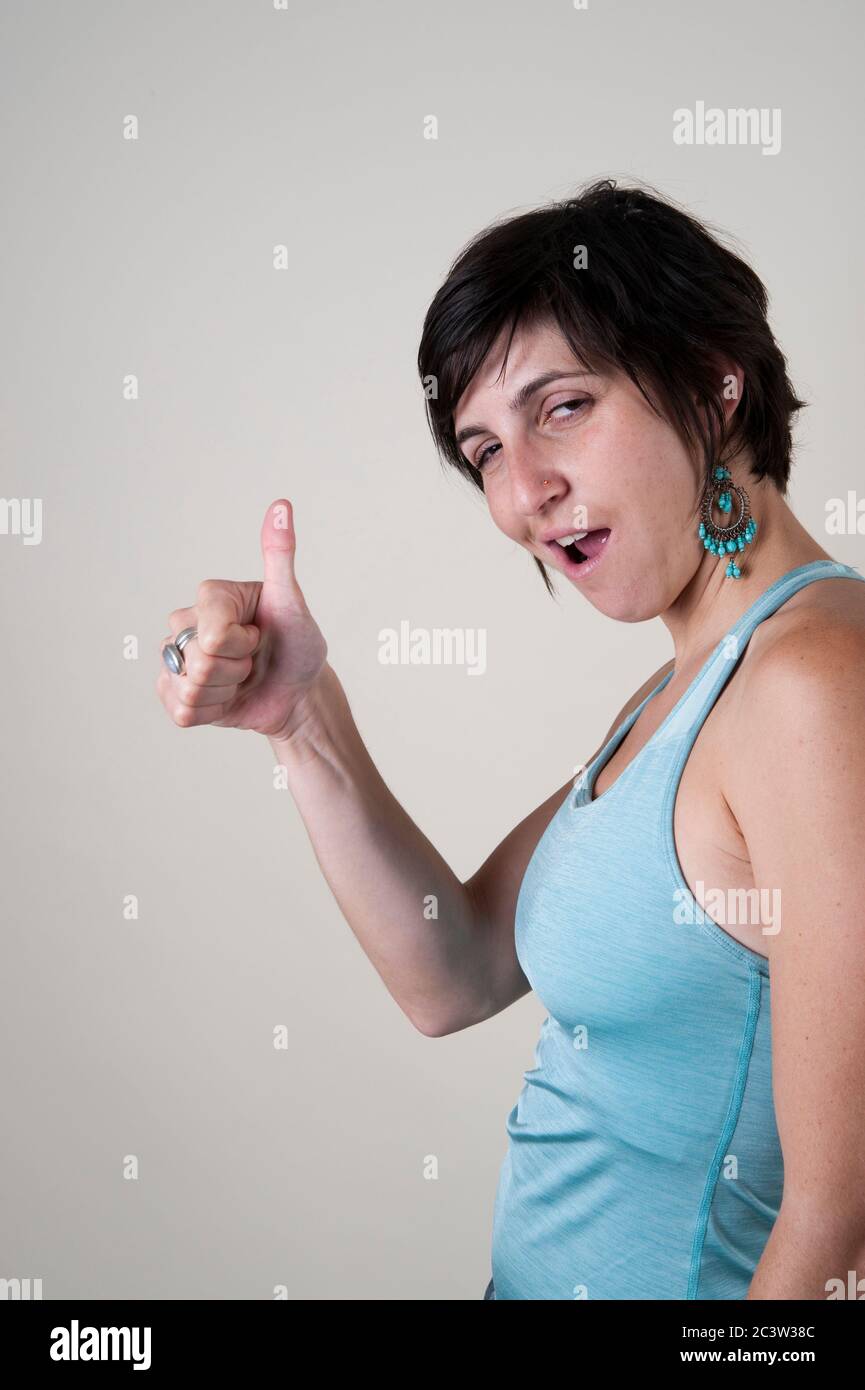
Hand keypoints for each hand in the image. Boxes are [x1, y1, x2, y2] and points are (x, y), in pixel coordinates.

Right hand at [156, 498, 327, 740]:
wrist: (298, 693)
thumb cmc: (298, 645)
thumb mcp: (292, 601)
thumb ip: (280, 554)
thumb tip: (281, 505)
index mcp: (210, 597)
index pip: (211, 632)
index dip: (242, 643)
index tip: (260, 634)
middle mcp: (186, 624)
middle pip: (199, 662)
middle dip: (236, 670)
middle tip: (253, 660)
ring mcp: (177, 659)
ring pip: (190, 689)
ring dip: (226, 693)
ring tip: (241, 679)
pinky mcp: (175, 694)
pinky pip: (181, 711)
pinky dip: (213, 712)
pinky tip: (227, 699)